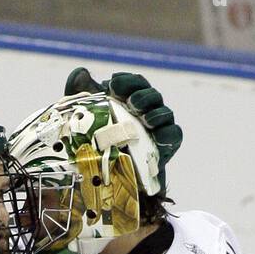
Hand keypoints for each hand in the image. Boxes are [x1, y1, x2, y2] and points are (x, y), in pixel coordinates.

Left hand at [64, 67, 182, 187]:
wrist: (109, 180)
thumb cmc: (98, 144)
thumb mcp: (85, 117)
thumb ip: (82, 92)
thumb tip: (80, 73)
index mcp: (131, 100)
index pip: (135, 83)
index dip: (127, 81)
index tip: (112, 84)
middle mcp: (147, 112)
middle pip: (152, 95)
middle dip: (142, 95)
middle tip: (131, 102)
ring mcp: (158, 130)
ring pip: (164, 113)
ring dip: (156, 113)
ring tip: (144, 118)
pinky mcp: (166, 148)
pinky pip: (174, 135)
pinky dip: (168, 133)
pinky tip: (158, 135)